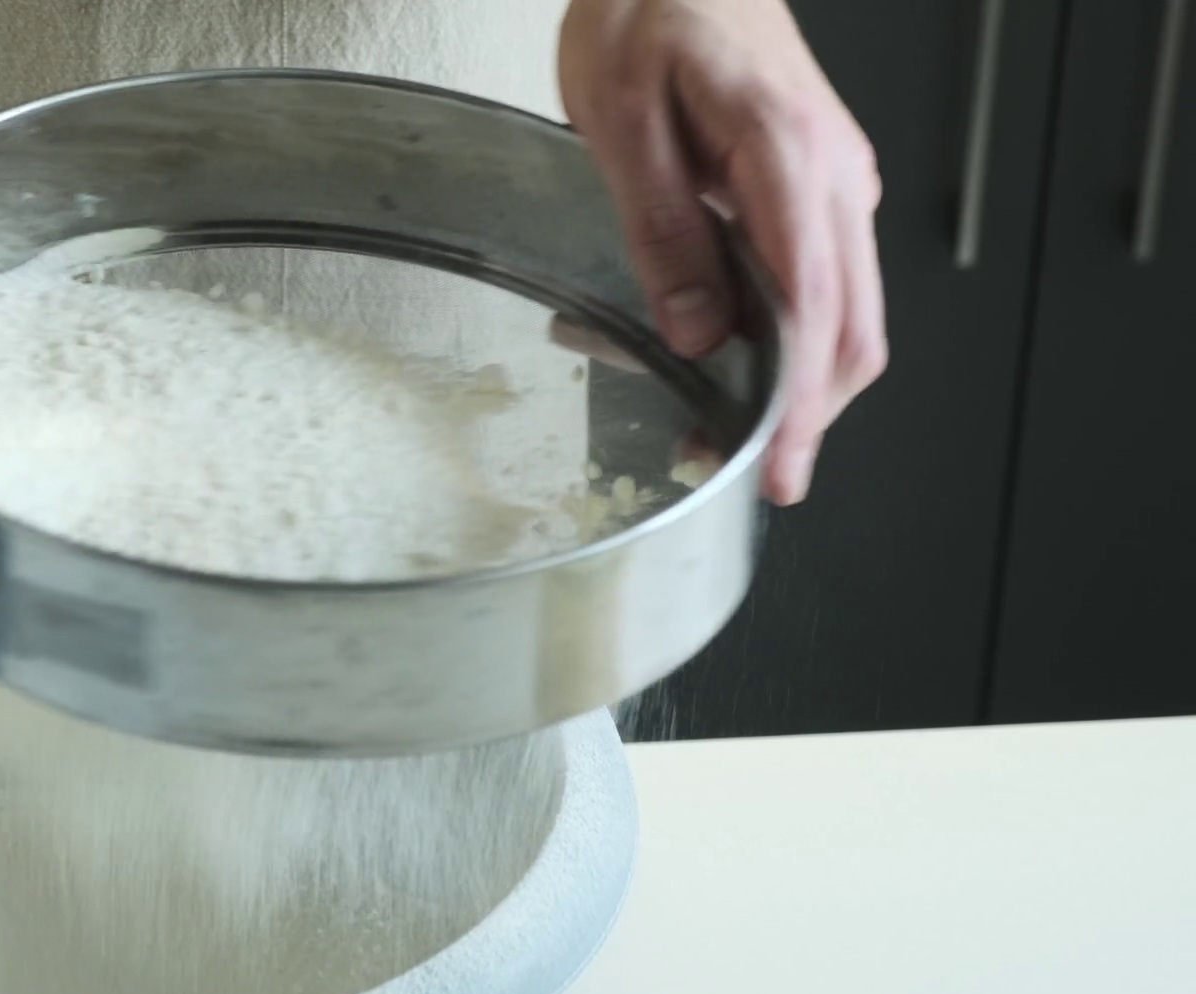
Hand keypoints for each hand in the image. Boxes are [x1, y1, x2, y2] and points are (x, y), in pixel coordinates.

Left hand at [559, 0, 885, 503]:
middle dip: (807, 414)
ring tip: (720, 421)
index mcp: (786, 154)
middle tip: (742, 468)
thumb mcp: (620, 118)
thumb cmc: (648, 9)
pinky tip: (722, 350)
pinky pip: (819, 280)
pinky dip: (786, 334)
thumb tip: (693, 330)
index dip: (803, 405)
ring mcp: (833, 182)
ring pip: (845, 312)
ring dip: (797, 381)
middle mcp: (831, 174)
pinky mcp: (816, 187)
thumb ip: (659, 228)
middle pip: (854, 328)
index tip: (783, 468)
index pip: (814, 308)